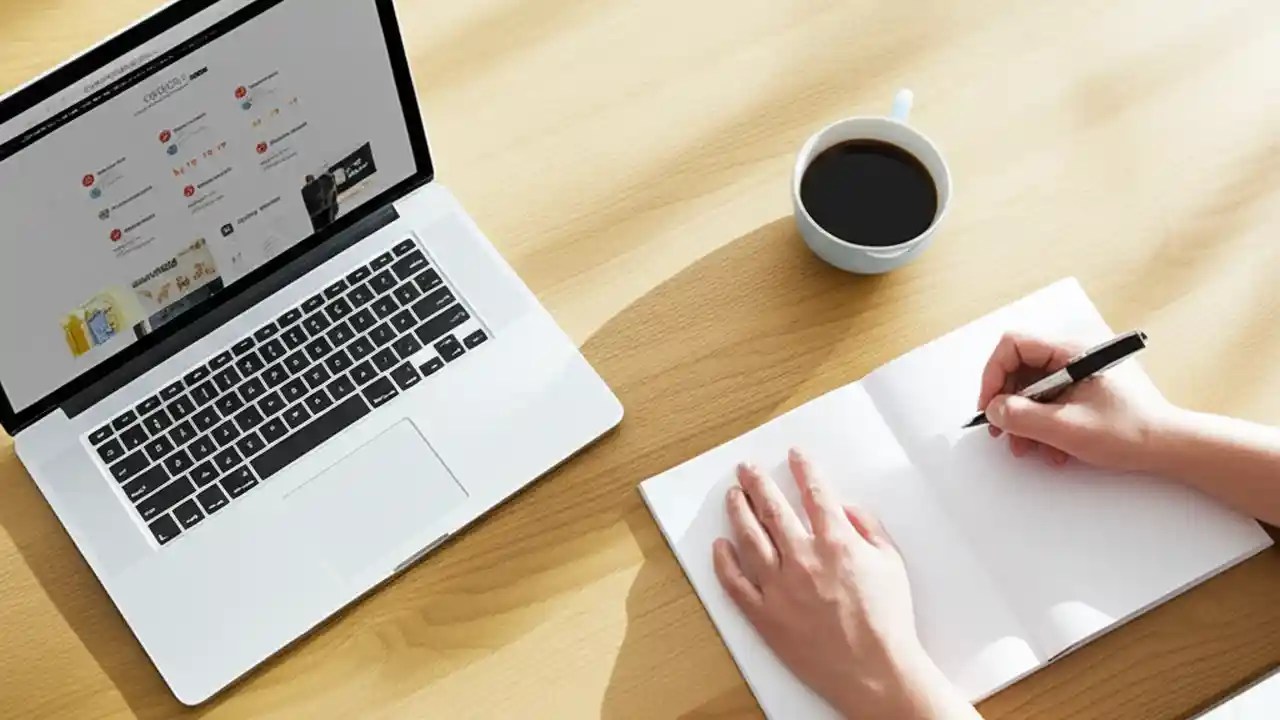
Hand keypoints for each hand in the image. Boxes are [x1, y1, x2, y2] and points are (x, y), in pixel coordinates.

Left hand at [712, 450, 978, 719]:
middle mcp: (803, 558)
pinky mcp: (765, 615)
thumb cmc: (888, 622)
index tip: (794, 455)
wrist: (876, 673)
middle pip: (773, 508)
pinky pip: (735, 582)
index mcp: (836, 542)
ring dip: (738, 511)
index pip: (814, 493)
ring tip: (734, 495)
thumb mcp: (892, 563)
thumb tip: (845, 509)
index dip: (803, 469)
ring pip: (749, 538)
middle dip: (758, 482)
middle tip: (748, 468)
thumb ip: (868, 528)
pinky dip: (724, 561)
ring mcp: (779, 587)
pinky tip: (720, 546)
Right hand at [977, 332, 1174, 470]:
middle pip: (1019, 367)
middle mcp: (1074, 355)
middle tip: (1002, 430)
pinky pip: (1048, 400)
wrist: (1169, 446)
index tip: (991, 405)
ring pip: (1032, 388)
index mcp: (1073, 351)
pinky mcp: (1083, 389)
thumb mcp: (1068, 428)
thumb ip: (1023, 418)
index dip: (994, 374)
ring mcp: (1078, 372)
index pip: (1014, 345)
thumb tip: (994, 410)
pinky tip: (1051, 447)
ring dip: (1024, 420)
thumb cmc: (1131, 432)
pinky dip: (1042, 424)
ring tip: (1028, 447)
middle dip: (1007, 403)